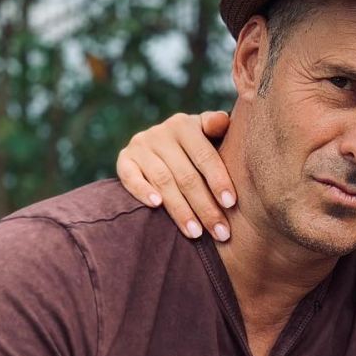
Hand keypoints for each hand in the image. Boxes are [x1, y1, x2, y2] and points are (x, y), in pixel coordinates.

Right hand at [116, 111, 234, 239]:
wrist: (162, 144)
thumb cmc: (197, 145)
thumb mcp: (208, 133)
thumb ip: (217, 126)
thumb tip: (222, 121)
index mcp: (185, 125)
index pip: (205, 156)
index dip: (218, 180)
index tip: (231, 204)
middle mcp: (160, 133)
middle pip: (186, 175)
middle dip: (205, 207)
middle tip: (221, 233)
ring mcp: (140, 146)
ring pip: (163, 181)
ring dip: (180, 210)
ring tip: (196, 233)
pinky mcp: (124, 160)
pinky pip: (130, 178)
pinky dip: (142, 191)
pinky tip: (157, 206)